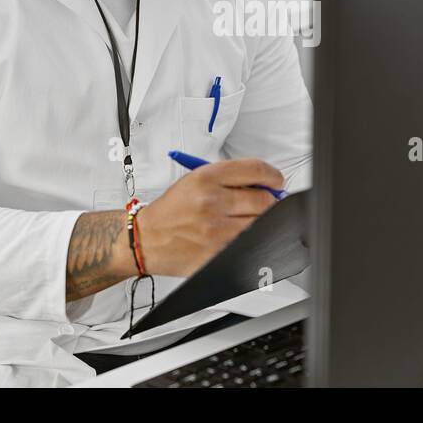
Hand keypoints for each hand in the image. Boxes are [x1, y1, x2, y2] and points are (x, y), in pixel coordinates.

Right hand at [139, 158, 285, 276]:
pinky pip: (247, 244)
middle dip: (269, 202)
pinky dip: (248, 240)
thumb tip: (266, 185)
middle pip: (264, 200)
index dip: (273, 175)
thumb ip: (230, 179)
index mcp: (206, 178)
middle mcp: (211, 201)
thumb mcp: (195, 181)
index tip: (276, 182)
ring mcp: (215, 229)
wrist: (145, 239)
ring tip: (246, 221)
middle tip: (263, 204)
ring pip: (259, 224)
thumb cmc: (171, 211)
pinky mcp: (216, 253)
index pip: (255, 170)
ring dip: (258, 222)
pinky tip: (236, 236)